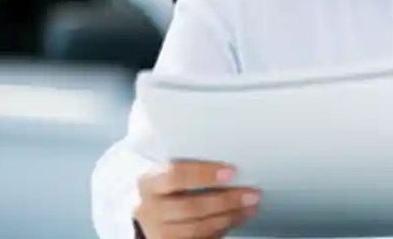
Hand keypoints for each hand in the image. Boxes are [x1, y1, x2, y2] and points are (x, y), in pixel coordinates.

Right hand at [134, 161, 260, 238]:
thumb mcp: (165, 168)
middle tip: (251, 193)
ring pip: (196, 228)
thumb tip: (230, 161)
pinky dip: (221, 229)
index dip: (204, 173)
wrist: (141, 209)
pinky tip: (236, 218)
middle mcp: (149, 208)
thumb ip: (189, 164)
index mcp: (149, 182)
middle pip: (190, 207)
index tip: (231, 171)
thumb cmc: (162, 183)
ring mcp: (157, 230)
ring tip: (250, 207)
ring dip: (228, 217)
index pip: (174, 175)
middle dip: (225, 201)